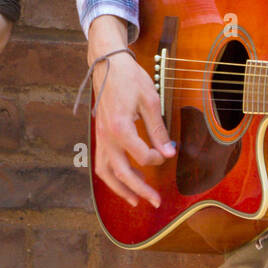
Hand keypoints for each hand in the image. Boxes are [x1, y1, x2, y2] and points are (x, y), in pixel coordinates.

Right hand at [91, 49, 175, 207]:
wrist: (108, 65)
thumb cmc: (130, 79)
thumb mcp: (150, 101)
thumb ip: (158, 129)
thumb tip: (169, 152)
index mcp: (121, 127)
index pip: (142, 156)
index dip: (158, 158)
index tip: (167, 151)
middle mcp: (106, 136)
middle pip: (121, 172)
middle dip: (139, 190)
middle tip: (155, 202)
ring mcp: (100, 137)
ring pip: (105, 172)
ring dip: (120, 189)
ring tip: (135, 201)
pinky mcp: (98, 136)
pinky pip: (101, 163)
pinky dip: (110, 176)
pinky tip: (121, 182)